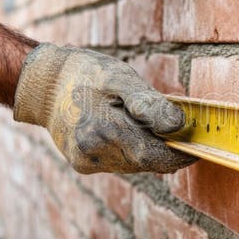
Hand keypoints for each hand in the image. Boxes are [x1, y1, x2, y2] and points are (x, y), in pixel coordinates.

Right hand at [13, 44, 194, 173]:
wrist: (44, 83)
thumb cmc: (86, 74)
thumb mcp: (120, 78)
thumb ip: (149, 103)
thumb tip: (177, 126)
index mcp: (102, 131)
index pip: (153, 156)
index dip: (177, 156)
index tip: (194, 149)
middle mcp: (92, 154)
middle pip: (144, 162)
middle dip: (164, 151)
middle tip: (179, 135)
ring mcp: (86, 162)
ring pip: (132, 165)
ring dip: (148, 150)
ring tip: (149, 125)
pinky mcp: (82, 164)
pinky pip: (118, 162)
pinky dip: (130, 151)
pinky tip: (126, 130)